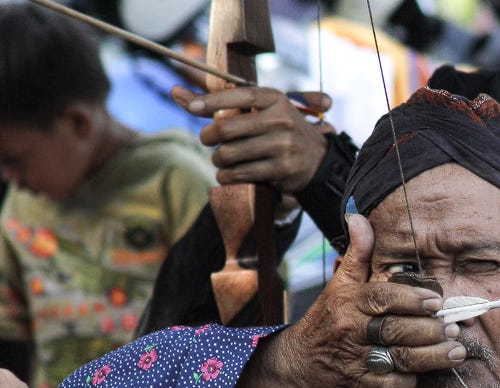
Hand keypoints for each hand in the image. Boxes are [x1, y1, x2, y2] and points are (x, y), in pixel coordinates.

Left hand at [171, 85, 331, 193]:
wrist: (318, 160)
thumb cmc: (278, 131)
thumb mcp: (258, 111)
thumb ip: (218, 103)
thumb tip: (175, 92)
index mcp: (274, 99)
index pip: (238, 95)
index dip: (211, 101)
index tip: (191, 107)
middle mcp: (280, 119)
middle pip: (226, 129)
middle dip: (209, 137)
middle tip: (209, 141)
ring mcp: (282, 145)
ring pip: (229, 155)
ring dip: (218, 161)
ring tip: (222, 160)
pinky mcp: (282, 169)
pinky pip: (241, 174)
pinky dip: (227, 177)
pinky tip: (229, 174)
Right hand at [233, 214, 466, 387]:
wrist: (297, 363)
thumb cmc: (328, 319)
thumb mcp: (340, 285)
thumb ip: (358, 254)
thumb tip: (359, 217)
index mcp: (349, 303)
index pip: (382, 298)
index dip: (411, 299)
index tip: (435, 302)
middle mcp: (351, 331)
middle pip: (396, 330)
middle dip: (429, 329)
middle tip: (454, 328)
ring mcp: (355, 361)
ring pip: (399, 359)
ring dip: (431, 357)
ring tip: (456, 351)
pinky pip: (392, 386)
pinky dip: (410, 382)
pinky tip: (423, 374)